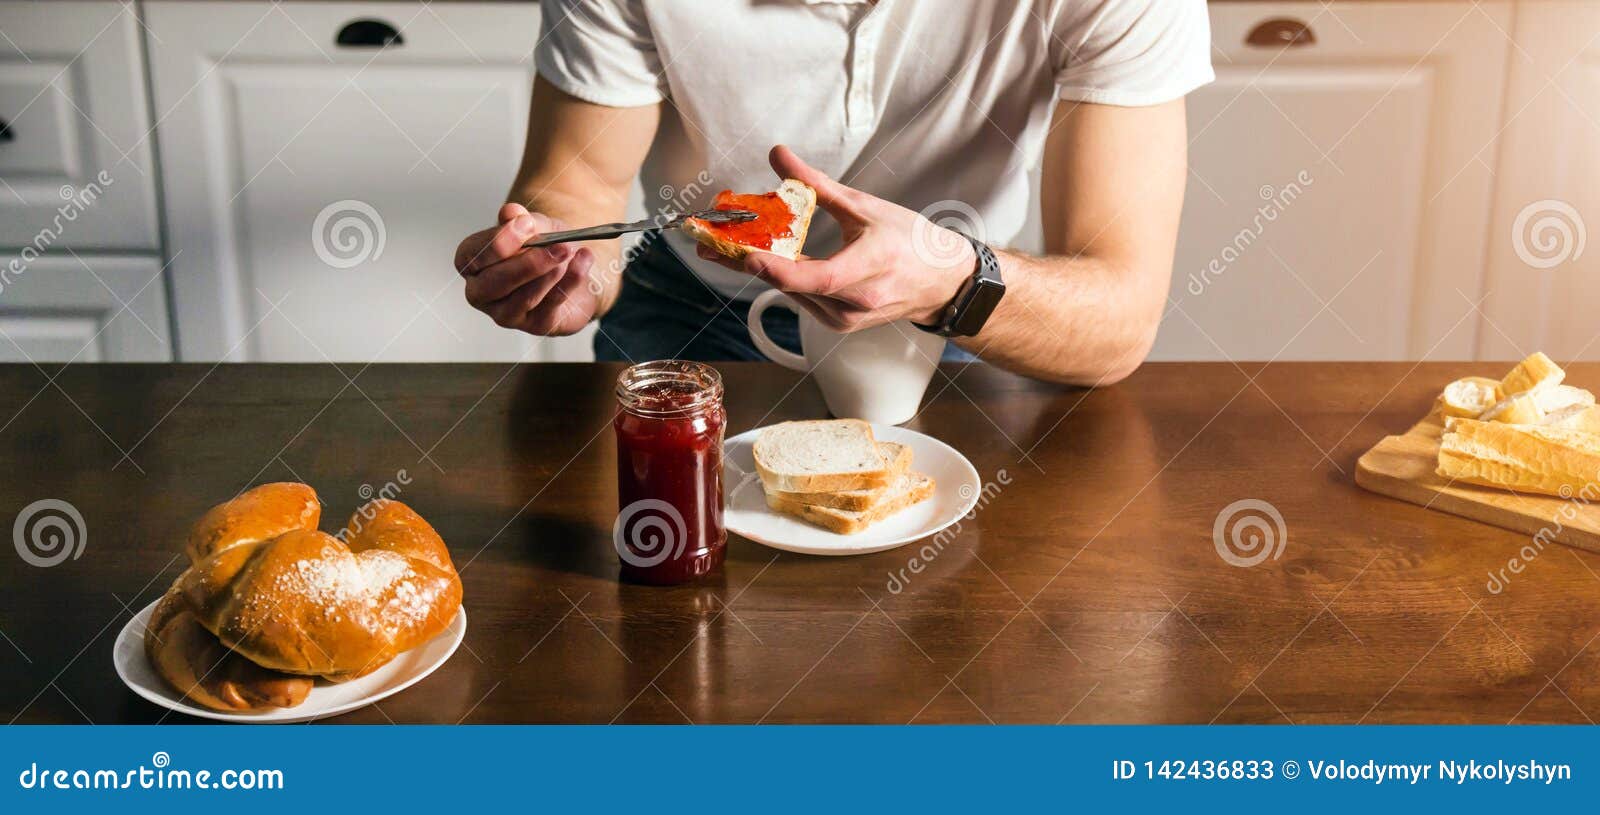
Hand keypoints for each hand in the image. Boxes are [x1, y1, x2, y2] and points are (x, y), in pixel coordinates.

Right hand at [455, 203, 598, 335]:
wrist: (569, 270)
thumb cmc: (541, 247)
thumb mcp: (533, 226)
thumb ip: (521, 220)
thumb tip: (511, 212)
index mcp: (471, 264)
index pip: (474, 256)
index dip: (500, 241)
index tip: (527, 223)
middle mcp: (482, 292)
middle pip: (495, 283)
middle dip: (528, 263)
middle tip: (556, 245)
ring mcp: (506, 313)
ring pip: (525, 298)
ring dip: (550, 273)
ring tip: (569, 250)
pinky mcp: (536, 325)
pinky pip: (552, 305)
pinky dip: (571, 281)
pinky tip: (583, 260)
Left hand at [737, 145, 976, 332]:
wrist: (940, 284)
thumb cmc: (909, 242)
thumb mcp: (864, 206)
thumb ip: (816, 184)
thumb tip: (778, 155)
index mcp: (870, 267)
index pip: (817, 277)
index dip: (778, 269)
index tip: (745, 255)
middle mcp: (856, 302)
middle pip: (791, 284)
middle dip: (746, 261)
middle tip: (709, 242)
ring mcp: (846, 319)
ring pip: (791, 292)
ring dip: (759, 268)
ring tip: (725, 245)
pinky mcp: (839, 324)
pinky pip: (801, 298)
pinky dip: (781, 277)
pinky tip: (761, 258)